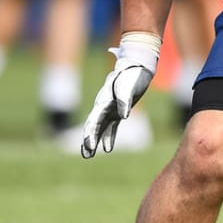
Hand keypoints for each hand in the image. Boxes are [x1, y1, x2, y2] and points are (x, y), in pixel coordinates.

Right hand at [80, 35, 159, 157]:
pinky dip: (109, 137)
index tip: (89, 146)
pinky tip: (107, 148)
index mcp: (103, 101)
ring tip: (88, 155)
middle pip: (93, 126)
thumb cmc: (131, 75)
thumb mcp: (128, 86)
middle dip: (88, 140)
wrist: (136, 66)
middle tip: (86, 154)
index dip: (91, 134)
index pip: (94, 121)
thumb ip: (124, 101)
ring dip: (95, 141)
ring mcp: (110, 109)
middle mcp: (103, 106)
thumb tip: (123, 117)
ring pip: (100, 128)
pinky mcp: (118, 111)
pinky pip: (111, 127)